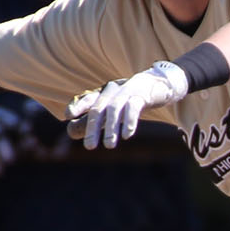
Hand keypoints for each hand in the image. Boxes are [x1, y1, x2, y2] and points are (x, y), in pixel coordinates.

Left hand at [66, 61, 187, 149]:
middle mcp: (113, 91)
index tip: (68, 115)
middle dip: (93, 128)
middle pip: (99, 109)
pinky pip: (133, 108)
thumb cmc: (133, 99)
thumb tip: (72, 132)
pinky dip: (129, 122)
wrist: (160, 83)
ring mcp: (128, 92)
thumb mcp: (114, 106)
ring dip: (111, 128)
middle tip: (90, 147)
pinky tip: (127, 135)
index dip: (78, 106)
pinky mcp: (142, 95)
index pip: (88, 99)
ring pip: (115, 110)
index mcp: (105, 93)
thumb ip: (96, 119)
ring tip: (109, 146)